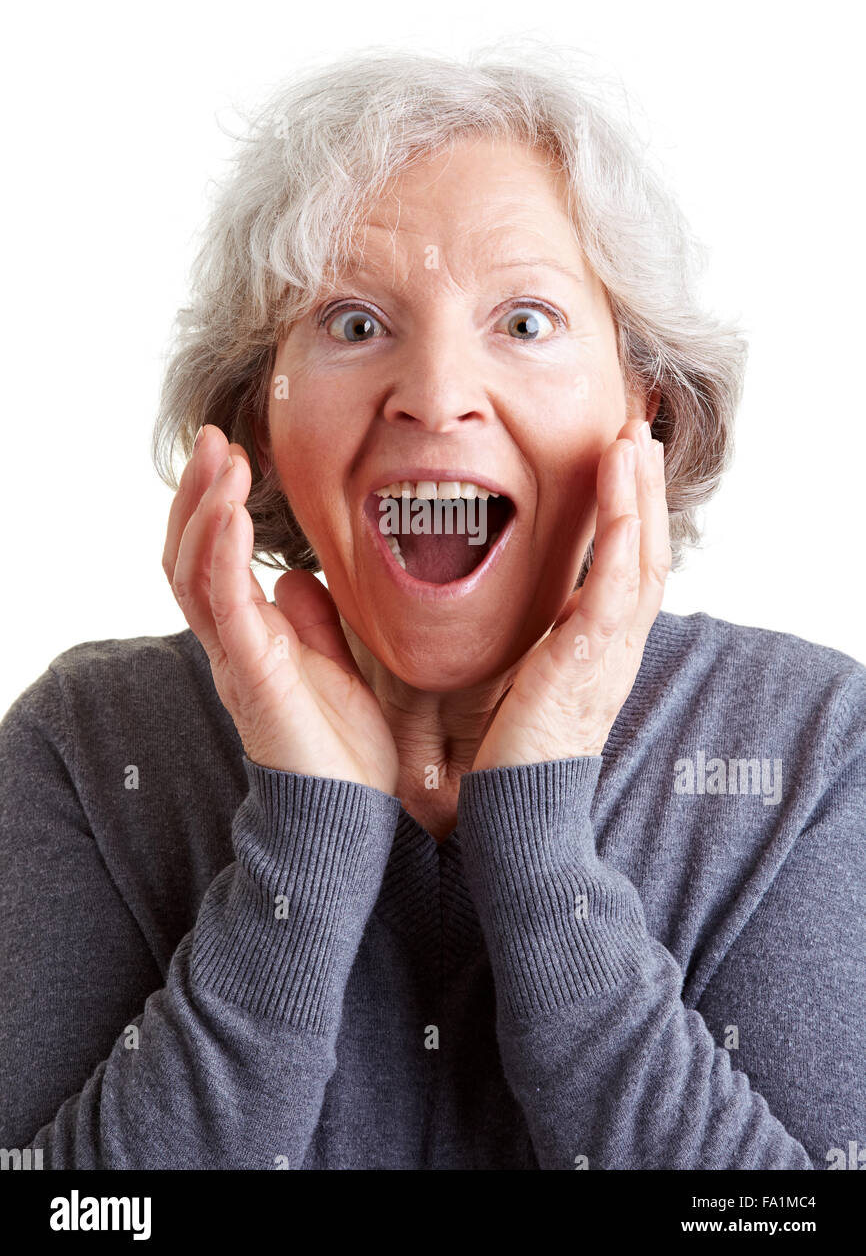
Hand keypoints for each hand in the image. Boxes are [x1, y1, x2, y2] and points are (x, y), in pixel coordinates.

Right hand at [162, 424, 398, 793]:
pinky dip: (221, 551)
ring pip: (194, 570)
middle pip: (189, 555)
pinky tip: (230, 512)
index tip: (232, 454)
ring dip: (204, 508)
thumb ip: (312, 622)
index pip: (214, 561)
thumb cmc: (347, 750)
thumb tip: (299, 578)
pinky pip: (223, 602)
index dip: (213, 508)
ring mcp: (235, 657)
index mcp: (251, 638)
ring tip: (219, 457)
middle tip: (213, 439)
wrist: (354, 816)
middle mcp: (232, 643)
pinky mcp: (250, 673)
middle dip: (196, 494)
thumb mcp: (335, 664)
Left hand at [471, 418, 669, 770]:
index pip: (627, 566)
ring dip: (639, 497)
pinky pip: (617, 593)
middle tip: (638, 431)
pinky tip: (621, 499)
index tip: (620, 460)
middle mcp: (615, 649)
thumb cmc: (504, 756)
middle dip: (644, 489)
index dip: (629, 511)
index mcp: (598, 649)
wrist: (513, 819)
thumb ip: (517, 635)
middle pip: (647, 551)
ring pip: (642, 560)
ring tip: (634, 441)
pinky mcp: (588, 667)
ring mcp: (609, 658)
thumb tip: (483, 593)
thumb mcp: (518, 680)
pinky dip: (623, 542)